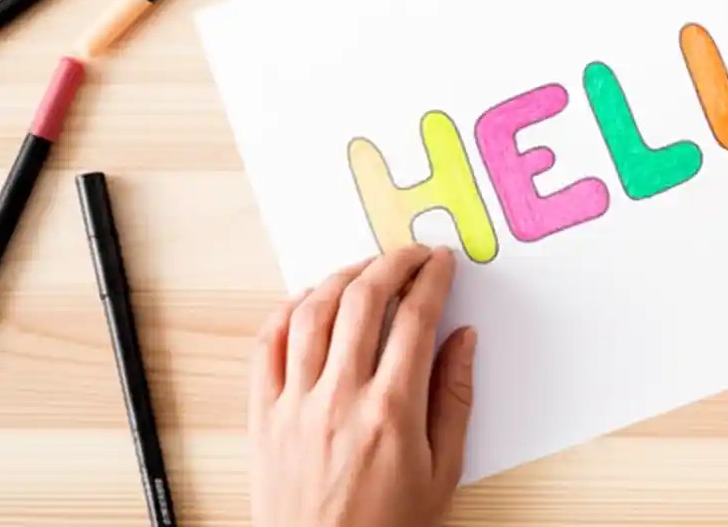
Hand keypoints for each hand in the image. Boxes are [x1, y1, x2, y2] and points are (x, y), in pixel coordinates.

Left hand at [249, 245, 476, 526]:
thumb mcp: (443, 472)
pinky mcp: (264, 414)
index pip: (415, 319)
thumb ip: (454, 399)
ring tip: (365, 270)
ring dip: (342, 277)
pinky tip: (311, 301)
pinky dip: (288, 310)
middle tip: (410, 254)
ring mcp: (295, 404)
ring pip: (312, 311)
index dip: (432, 279)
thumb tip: (463, 340)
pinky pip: (267, 343)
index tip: (442, 263)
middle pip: (363, 300)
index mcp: (391, 413)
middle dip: (392, 263)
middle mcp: (339, 399)